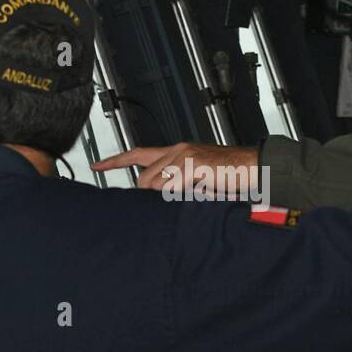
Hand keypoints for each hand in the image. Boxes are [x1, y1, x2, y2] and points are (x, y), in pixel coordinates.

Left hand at [93, 143, 259, 195]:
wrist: (254, 168)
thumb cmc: (229, 177)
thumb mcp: (196, 179)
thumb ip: (175, 183)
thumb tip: (156, 197)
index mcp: (176, 151)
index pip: (138, 153)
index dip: (115, 161)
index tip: (97, 166)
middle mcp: (177, 150)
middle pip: (144, 178)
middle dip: (151, 195)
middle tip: (175, 200)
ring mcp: (184, 156)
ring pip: (156, 184)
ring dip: (169, 196)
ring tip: (193, 195)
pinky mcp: (192, 164)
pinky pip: (171, 187)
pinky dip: (180, 195)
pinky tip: (197, 192)